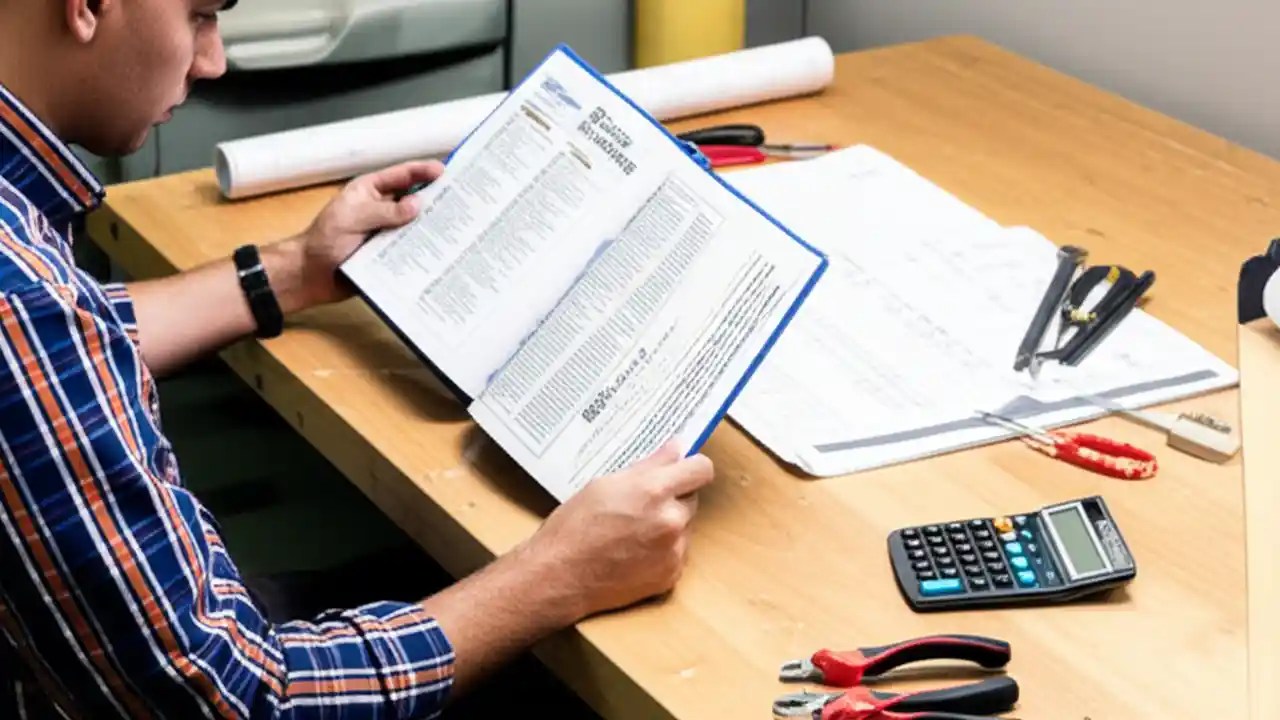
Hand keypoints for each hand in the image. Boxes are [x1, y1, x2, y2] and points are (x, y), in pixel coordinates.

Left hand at [277, 160, 444, 311]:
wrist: (310, 276)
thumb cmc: (325, 240)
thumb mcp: (353, 218)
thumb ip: (385, 211)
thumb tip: (418, 204)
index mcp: (371, 192)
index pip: (402, 176)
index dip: (423, 171)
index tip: (446, 172)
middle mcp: (383, 210)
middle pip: (415, 200)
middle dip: (436, 199)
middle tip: (463, 201)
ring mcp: (387, 233)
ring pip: (416, 227)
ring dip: (433, 228)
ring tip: (460, 229)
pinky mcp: (390, 256)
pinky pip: (411, 251)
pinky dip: (425, 252)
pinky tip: (444, 255)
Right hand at [523, 442, 714, 621]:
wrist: (560, 576)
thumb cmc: (574, 527)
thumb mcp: (605, 484)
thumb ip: (649, 465)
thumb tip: (677, 448)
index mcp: (654, 492)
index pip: (702, 469)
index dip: (691, 467)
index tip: (682, 469)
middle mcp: (671, 521)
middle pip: (692, 497)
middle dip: (673, 497)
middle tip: (641, 504)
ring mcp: (674, 551)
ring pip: (685, 526)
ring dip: (668, 524)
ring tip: (633, 531)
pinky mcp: (671, 575)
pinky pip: (677, 552)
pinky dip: (663, 550)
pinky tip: (634, 552)